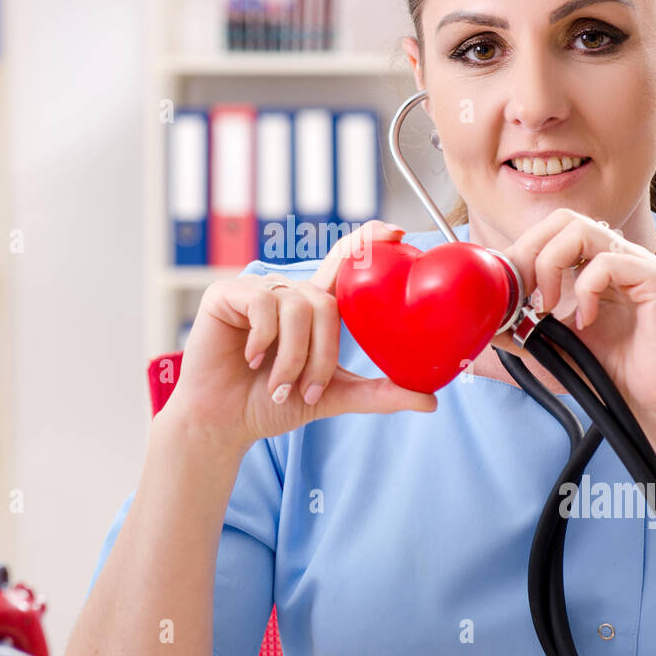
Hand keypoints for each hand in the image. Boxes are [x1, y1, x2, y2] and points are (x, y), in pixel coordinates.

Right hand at [163, 220, 437, 455]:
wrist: (224, 423)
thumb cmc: (272, 404)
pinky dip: (264, 339)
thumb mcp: (333, 397)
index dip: (367, 242)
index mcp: (313, 308)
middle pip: (327, 304)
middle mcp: (287, 293)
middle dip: (321, 355)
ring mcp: (256, 290)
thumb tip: (431, 402)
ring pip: (298, 308)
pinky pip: (263, 304)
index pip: (343, 263)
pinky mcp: (226, 294)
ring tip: (278, 385)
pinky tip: (250, 360)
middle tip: (305, 390)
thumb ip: (379, 394)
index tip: (395, 232)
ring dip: (292, 357)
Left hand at [490, 207, 655, 425]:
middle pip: (565, 219)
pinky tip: (585, 321)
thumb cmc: (613, 374)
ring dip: (550, 266)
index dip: (522, 253)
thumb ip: (527, 326)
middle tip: (522, 292)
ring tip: (547, 307)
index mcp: (598, 266)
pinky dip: (585, 290)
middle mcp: (620, 257)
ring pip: (582, 230)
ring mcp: (641, 265)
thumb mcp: (557, 344)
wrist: (655, 405)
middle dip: (531, 251)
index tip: (507, 290)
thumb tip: (488, 322)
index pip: (553, 232)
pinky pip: (608, 262)